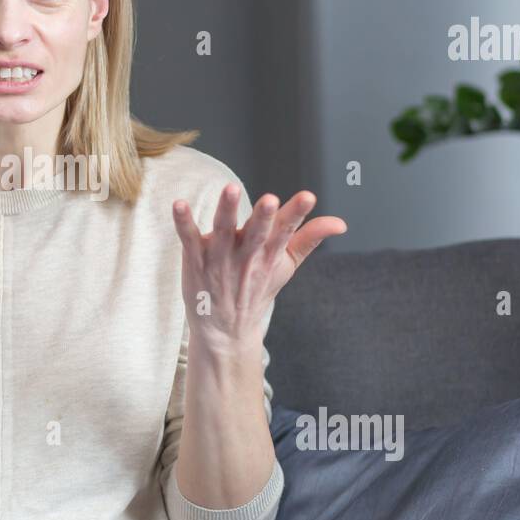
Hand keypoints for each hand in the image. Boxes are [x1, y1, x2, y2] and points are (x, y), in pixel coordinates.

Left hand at [172, 184, 345, 348]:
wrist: (224, 329)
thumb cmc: (256, 288)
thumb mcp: (286, 266)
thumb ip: (309, 239)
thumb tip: (341, 223)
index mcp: (270, 253)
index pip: (286, 231)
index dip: (297, 213)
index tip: (308, 197)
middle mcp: (246, 255)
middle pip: (256, 233)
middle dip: (264, 217)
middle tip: (270, 200)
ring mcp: (219, 258)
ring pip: (223, 231)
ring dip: (227, 210)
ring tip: (230, 190)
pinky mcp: (195, 260)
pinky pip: (188, 239)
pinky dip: (184, 223)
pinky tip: (179, 205)